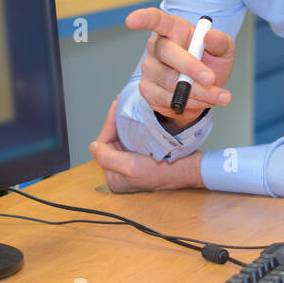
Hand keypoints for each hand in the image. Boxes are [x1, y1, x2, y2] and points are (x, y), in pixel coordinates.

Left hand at [89, 99, 203, 191]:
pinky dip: (131, 128)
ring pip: (120, 140)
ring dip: (122, 124)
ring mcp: (131, 165)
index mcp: (114, 178)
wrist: (190, 169)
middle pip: (111, 142)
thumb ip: (107, 158)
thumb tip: (93, 146)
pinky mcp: (142, 158)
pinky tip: (133, 118)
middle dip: (114, 124)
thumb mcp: (130, 167)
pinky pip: (131, 140)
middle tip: (119, 104)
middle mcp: (120, 173)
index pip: (103, 147)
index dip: (108, 128)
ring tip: (124, 108)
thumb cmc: (164, 171)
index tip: (114, 109)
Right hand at [127, 8, 235, 128]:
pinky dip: (190, 102)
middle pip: (166, 52)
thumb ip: (220, 42)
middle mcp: (157, 47)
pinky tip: (203, 100)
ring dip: (197, 91)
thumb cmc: (210, 64)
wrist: (205, 92)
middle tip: (211, 79)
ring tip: (218, 95)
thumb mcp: (223, 51)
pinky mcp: (148, 90)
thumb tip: (210, 36)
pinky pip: (167, 98)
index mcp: (174, 30)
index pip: (155, 20)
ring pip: (169, 80)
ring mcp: (149, 69)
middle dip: (190, 67)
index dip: (143, 18)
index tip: (131, 21)